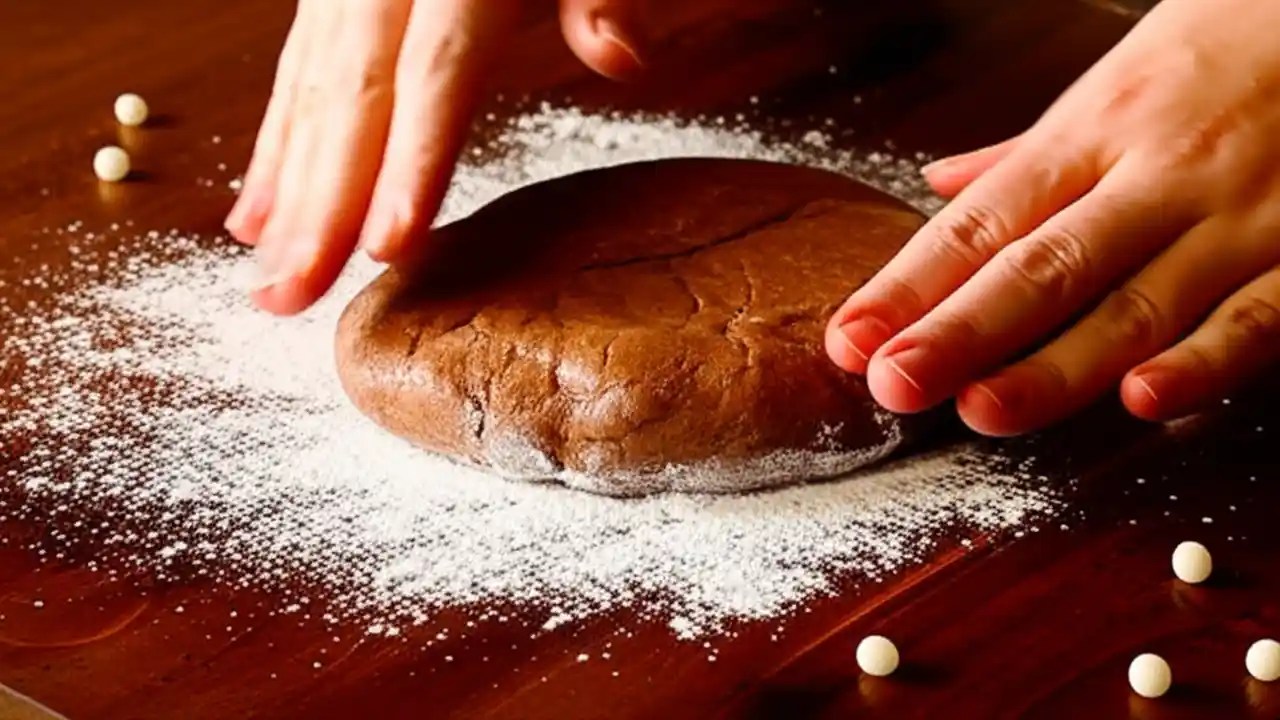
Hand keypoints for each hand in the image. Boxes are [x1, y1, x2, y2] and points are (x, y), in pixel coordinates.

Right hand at [224, 0, 645, 314]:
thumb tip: (618, 60)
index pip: (435, 74)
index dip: (410, 162)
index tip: (387, 248)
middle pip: (353, 98)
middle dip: (319, 206)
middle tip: (288, 299)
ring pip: (311, 91)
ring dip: (286, 189)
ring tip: (267, 274)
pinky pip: (300, 72)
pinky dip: (278, 143)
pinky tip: (260, 207)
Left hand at [826, 0, 1279, 435]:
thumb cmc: (1224, 49)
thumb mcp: (1114, 81)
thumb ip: (1027, 152)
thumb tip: (939, 187)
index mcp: (1094, 130)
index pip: (983, 220)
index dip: (911, 285)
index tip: (852, 340)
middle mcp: (1157, 175)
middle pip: (1044, 265)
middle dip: (962, 331)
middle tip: (894, 383)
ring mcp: (1237, 218)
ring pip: (1137, 305)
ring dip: (1058, 366)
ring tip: (983, 410)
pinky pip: (1255, 318)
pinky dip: (1203, 363)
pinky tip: (1144, 400)